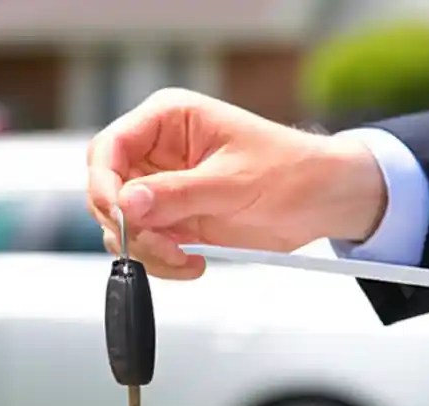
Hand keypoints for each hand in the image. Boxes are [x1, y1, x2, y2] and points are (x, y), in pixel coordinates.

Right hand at [87, 88, 386, 278]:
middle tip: (161, 244)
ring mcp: (164, 188)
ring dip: (146, 249)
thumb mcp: (233, 181)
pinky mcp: (175, 219)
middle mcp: (158, 152)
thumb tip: (128, 202)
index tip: (118, 214)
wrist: (324, 199)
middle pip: (108, 190)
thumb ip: (177, 194)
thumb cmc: (291, 170)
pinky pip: (146, 245)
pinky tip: (192, 262)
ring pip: (123, 224)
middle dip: (128, 224)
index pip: (110, 147)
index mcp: (169, 120)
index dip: (104, 182)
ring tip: (184, 258)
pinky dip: (161, 262)